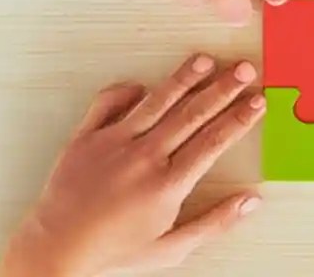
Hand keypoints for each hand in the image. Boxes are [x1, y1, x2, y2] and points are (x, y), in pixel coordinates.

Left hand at [0, 55, 266, 276]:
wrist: (55, 252)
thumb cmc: (112, 253)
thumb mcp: (170, 249)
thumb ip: (214, 223)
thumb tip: (250, 202)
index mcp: (166, 185)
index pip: (213, 141)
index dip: (239, 118)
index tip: (257, 101)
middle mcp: (142, 158)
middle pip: (193, 113)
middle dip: (224, 88)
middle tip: (244, 69)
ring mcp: (112, 143)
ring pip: (157, 101)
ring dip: (184, 78)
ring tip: (205, 60)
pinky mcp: (86, 138)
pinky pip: (108, 102)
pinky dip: (126, 90)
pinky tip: (144, 84)